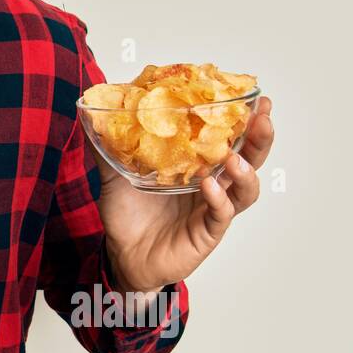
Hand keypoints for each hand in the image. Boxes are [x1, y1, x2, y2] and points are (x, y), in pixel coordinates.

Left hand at [96, 97, 274, 293]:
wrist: (122, 255)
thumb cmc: (127, 215)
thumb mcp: (114, 176)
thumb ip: (108, 149)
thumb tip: (91, 116)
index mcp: (197, 165)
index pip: (227, 138)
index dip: (243, 119)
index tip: (254, 97)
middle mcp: (212, 185)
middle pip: (249, 159)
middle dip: (259, 138)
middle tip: (262, 118)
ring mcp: (212, 209)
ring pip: (244, 189)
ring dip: (246, 171)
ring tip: (235, 157)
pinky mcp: (206, 232)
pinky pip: (221, 215)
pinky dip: (219, 200)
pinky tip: (210, 186)